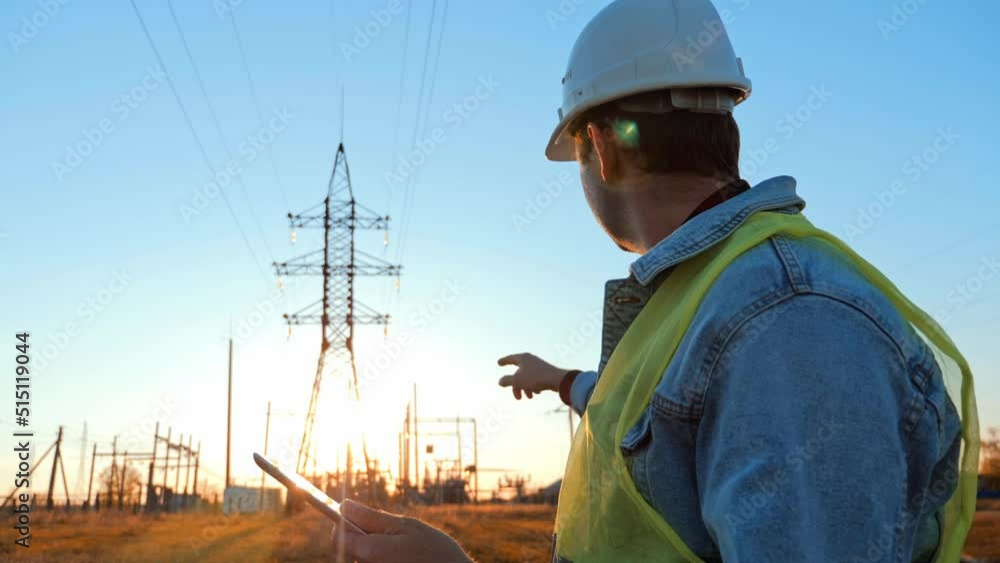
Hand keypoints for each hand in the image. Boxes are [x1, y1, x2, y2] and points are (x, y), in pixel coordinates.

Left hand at [331, 500, 472, 562]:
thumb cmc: (436, 553)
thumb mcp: (407, 526)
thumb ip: (372, 518)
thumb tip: (344, 505)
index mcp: (370, 552)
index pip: (338, 537)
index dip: (344, 523)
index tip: (356, 516)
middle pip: (350, 549)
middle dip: (364, 537)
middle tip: (393, 534)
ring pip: (364, 557)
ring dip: (376, 549)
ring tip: (404, 549)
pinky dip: (385, 559)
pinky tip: (405, 559)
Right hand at [497, 353, 570, 399]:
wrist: (557, 380)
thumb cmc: (536, 378)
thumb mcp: (517, 381)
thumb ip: (507, 381)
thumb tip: (500, 382)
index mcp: (523, 358)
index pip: (510, 358)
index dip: (504, 361)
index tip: (498, 363)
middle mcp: (531, 360)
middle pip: (518, 373)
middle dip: (517, 387)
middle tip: (518, 398)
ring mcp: (539, 366)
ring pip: (527, 378)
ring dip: (525, 388)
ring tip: (529, 397)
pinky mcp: (545, 372)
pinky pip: (535, 379)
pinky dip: (533, 387)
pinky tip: (537, 392)